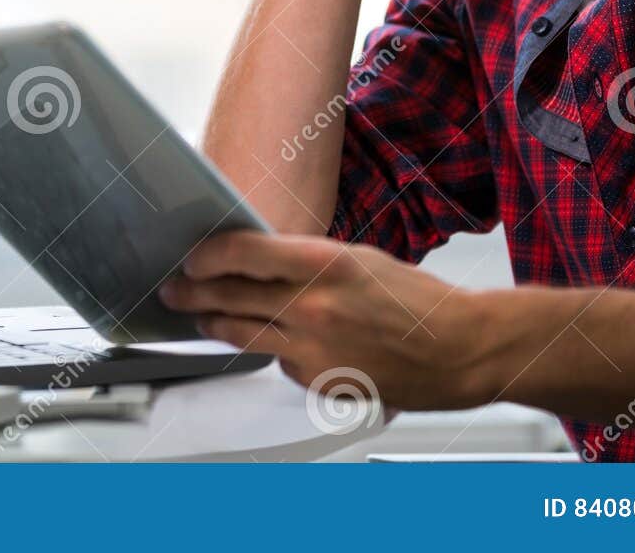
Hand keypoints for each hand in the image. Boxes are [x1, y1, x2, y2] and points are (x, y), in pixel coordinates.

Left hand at [158, 230, 493, 410]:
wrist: (459, 349)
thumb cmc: (419, 301)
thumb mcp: (359, 259)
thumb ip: (307, 262)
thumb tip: (260, 262)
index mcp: (324, 263)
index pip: (242, 253)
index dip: (206, 256)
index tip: (192, 258)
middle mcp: (312, 306)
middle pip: (229, 296)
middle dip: (193, 292)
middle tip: (174, 289)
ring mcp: (312, 349)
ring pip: (242, 334)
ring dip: (215, 323)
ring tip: (201, 316)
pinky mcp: (317, 381)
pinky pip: (279, 362)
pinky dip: (274, 351)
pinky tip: (279, 343)